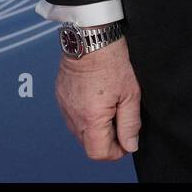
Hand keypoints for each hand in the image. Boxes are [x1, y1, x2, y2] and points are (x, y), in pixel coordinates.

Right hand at [55, 37, 141, 159]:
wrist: (91, 38)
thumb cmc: (111, 61)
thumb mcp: (130, 93)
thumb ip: (130, 123)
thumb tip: (130, 144)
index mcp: (90, 118)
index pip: (98, 153)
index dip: (116, 151)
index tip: (126, 140)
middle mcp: (73, 116)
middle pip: (88, 145)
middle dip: (106, 140)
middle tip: (121, 121)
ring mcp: (64, 107)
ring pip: (79, 132)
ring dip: (95, 128)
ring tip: (110, 108)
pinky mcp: (61, 97)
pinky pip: (72, 117)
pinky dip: (85, 116)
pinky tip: (98, 100)